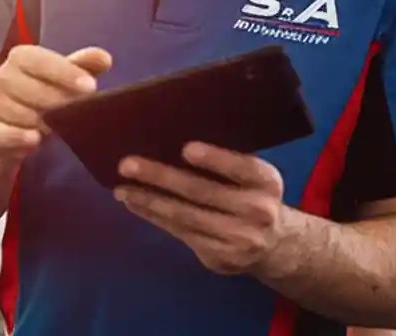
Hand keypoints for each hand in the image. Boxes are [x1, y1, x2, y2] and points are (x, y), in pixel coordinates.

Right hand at [0, 45, 111, 162]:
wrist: (7, 130)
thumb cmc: (39, 97)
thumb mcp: (62, 80)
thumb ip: (82, 66)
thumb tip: (104, 58)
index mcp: (20, 58)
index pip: (35, 58)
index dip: (63, 71)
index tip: (90, 86)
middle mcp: (1, 78)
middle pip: (23, 84)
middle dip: (54, 98)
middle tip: (77, 108)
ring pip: (13, 110)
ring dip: (38, 119)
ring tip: (57, 127)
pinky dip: (17, 137)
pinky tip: (34, 140)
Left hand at [114, 142, 288, 276]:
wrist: (274, 245)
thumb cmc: (251, 194)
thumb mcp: (253, 176)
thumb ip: (227, 162)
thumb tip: (169, 138)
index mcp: (266, 181)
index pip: (241, 167)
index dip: (214, 159)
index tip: (186, 149)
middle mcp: (257, 211)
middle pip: (202, 192)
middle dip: (160, 177)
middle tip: (127, 164)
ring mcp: (238, 238)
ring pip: (184, 216)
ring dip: (148, 200)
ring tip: (122, 187)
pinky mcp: (219, 257)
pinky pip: (179, 232)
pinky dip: (153, 216)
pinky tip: (135, 203)